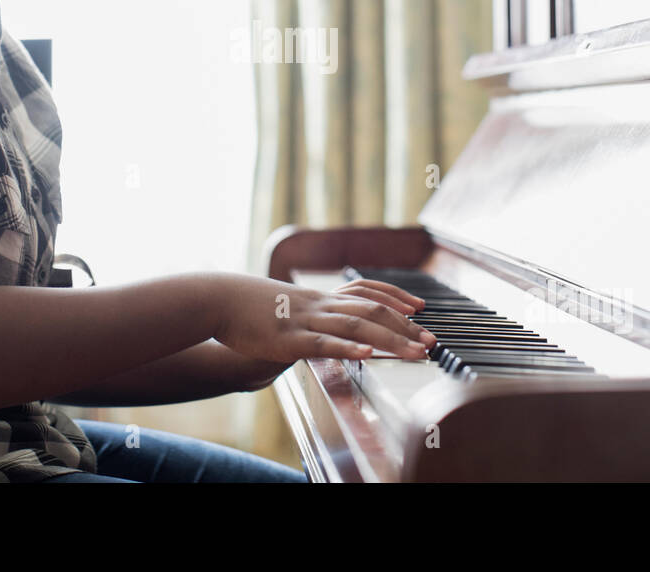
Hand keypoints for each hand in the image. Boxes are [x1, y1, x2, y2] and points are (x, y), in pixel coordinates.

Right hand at [210, 274, 435, 363]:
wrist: (219, 300)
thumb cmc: (251, 307)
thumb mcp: (287, 307)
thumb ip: (310, 315)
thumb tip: (325, 324)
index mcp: (320, 297)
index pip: (367, 292)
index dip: (396, 298)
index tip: (420, 307)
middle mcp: (319, 305)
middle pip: (371, 310)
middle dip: (405, 326)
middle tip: (431, 340)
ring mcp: (306, 321)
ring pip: (355, 327)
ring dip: (391, 339)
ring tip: (416, 351)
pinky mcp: (289, 340)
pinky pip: (323, 344)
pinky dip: (348, 350)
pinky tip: (369, 357)